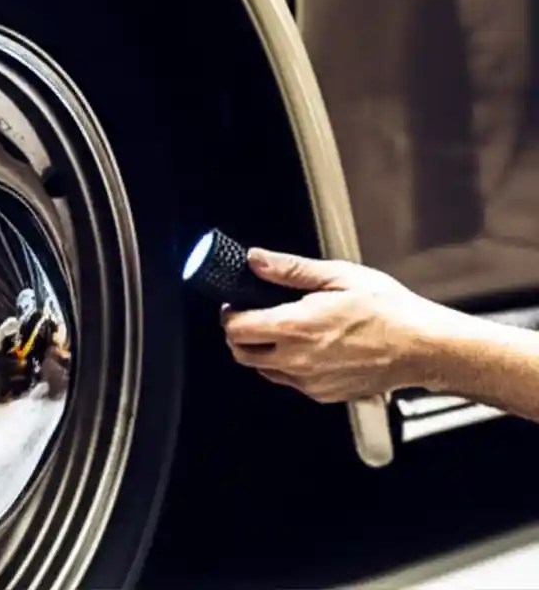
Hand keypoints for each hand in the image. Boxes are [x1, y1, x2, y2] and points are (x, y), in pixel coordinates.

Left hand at [220, 248, 457, 402]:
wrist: (424, 348)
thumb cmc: (390, 312)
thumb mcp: (339, 276)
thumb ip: (290, 269)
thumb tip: (257, 259)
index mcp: (296, 328)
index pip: (236, 329)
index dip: (230, 314)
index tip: (236, 304)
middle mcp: (297, 360)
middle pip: (241, 353)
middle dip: (239, 334)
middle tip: (252, 316)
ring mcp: (309, 381)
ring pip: (263, 370)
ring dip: (261, 351)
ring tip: (281, 330)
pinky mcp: (322, 394)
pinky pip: (289, 382)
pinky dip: (286, 366)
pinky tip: (306, 348)